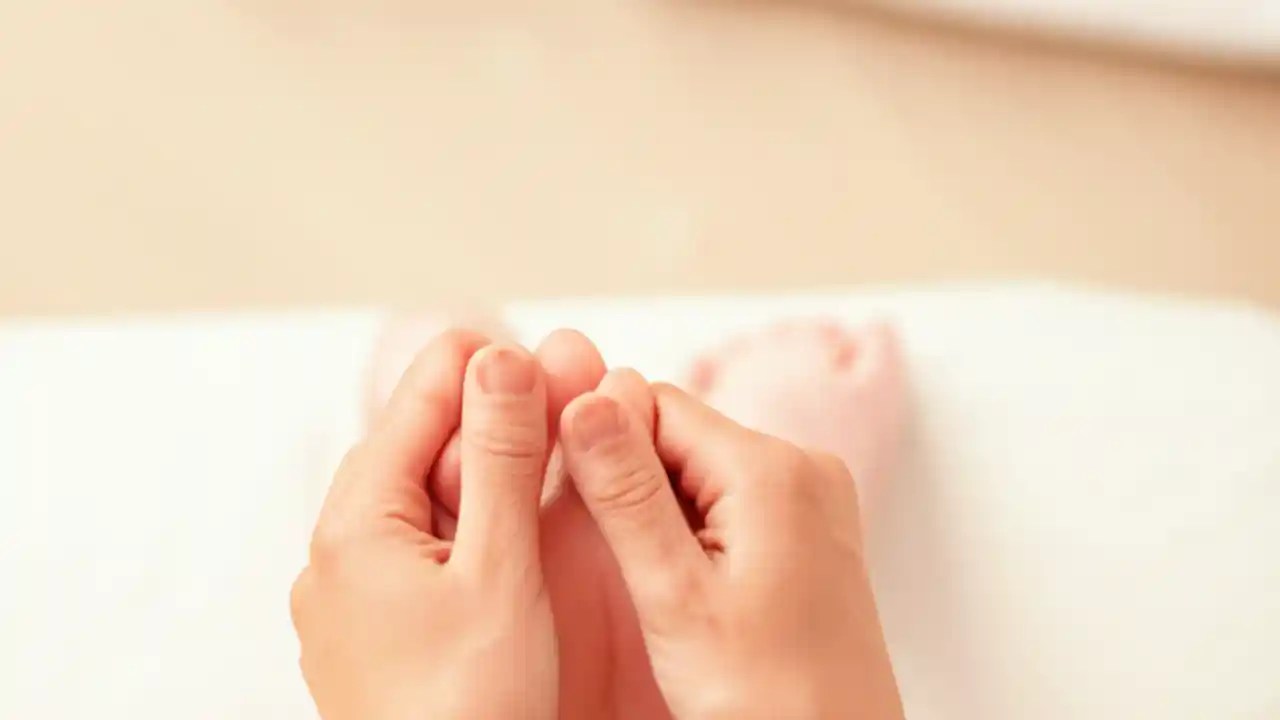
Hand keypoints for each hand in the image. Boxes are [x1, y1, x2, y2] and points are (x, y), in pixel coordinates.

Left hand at [291, 331, 557, 719]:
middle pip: (414, 450)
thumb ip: (500, 460)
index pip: (414, 407)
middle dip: (487, 414)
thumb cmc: (470, 709)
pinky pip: (420, 550)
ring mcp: (352, 598)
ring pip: (420, 501)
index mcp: (353, 527)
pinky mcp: (377, 632)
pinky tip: (509, 521)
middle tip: (555, 386)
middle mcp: (336, 556)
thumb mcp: (498, 569)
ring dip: (482, 467)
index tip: (526, 339)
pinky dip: (469, 522)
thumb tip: (502, 362)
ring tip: (544, 443)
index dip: (474, 365)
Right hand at [559, 382, 903, 719]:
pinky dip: (697, 535)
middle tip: (628, 567)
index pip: (655, 402)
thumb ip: (626, 494)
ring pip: (700, 470)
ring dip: (663, 516)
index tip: (582, 508)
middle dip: (634, 485)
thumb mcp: (676, 597)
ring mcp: (814, 500)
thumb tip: (585, 400)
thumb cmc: (770, 701)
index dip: (604, 445)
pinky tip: (695, 594)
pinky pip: (732, 502)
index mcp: (773, 469)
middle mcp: (805, 467)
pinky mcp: (812, 532)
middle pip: (679, 434)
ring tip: (666, 591)